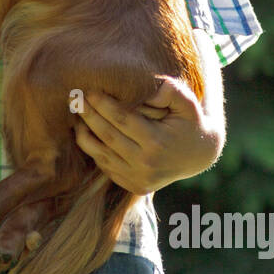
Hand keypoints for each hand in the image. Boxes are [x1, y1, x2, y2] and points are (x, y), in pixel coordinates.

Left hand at [71, 77, 223, 194]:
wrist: (198, 156)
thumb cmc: (190, 122)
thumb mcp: (188, 103)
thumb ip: (170, 91)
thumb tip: (147, 88)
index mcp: (157, 143)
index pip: (122, 120)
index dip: (104, 104)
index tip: (91, 90)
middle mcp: (146, 164)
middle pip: (107, 136)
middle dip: (88, 115)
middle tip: (75, 98)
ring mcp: (138, 178)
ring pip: (101, 154)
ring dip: (84, 132)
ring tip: (76, 114)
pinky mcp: (133, 185)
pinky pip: (106, 166)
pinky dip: (93, 149)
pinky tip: (86, 131)